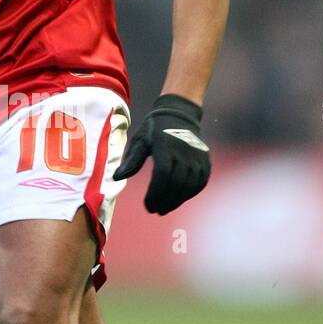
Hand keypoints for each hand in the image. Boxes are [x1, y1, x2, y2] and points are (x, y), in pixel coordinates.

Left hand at [113, 93, 210, 213]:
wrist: (179, 113)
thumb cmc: (155, 128)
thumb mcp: (140, 139)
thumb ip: (131, 160)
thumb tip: (117, 177)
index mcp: (166, 147)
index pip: (162, 176)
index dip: (155, 194)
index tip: (147, 206)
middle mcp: (184, 152)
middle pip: (176, 184)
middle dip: (165, 201)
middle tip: (155, 210)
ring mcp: (197, 157)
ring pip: (189, 186)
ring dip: (177, 201)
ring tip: (165, 208)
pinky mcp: (205, 161)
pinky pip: (200, 183)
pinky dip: (189, 194)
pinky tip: (178, 199)